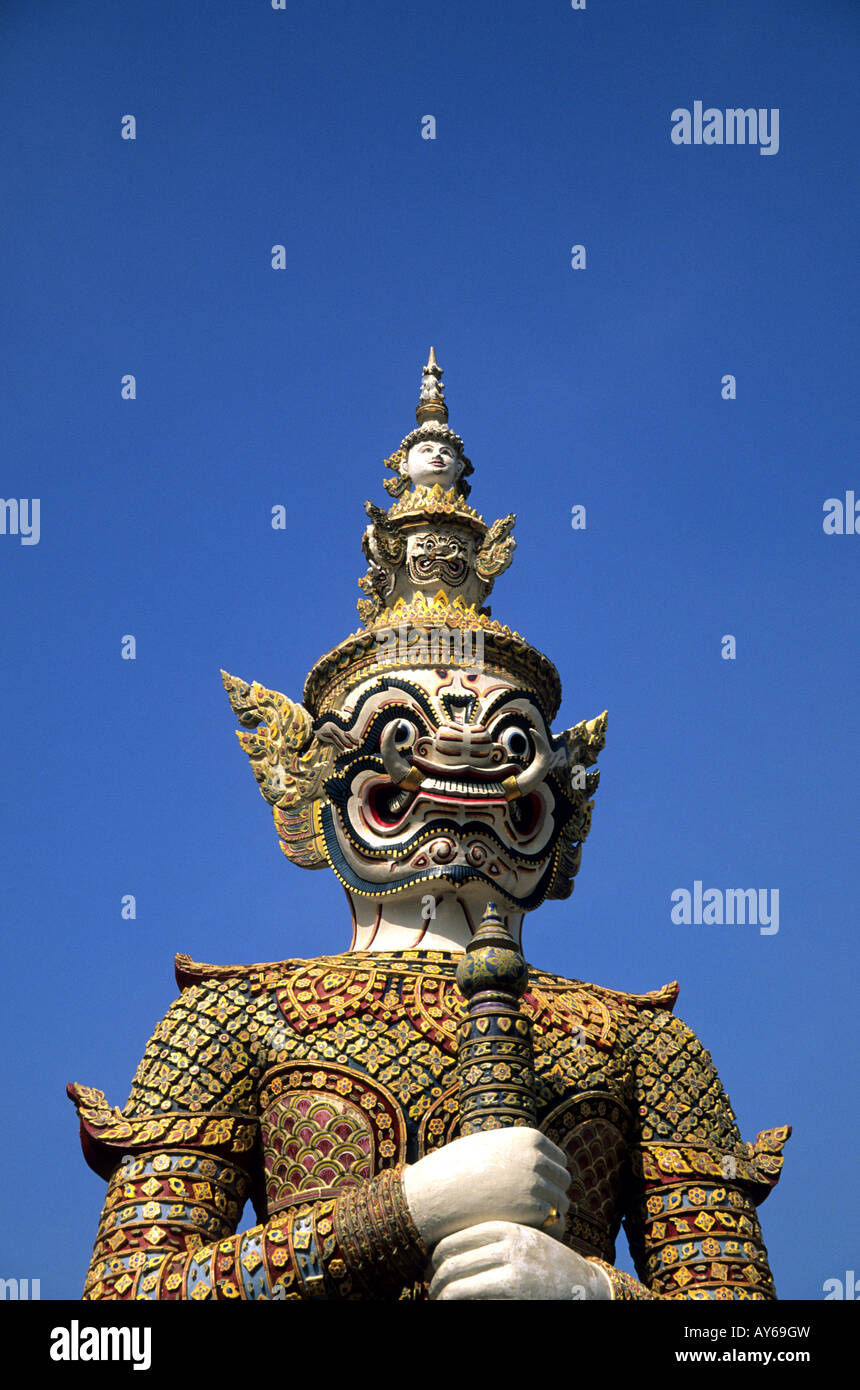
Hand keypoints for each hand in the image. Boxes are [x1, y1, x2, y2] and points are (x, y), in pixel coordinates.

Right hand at [402, 1127, 569, 1246]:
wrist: (435, 1193)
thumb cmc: (456, 1170)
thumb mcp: (489, 1146)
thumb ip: (514, 1151)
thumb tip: (534, 1162)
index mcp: (529, 1138)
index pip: (558, 1160)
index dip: (547, 1177)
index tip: (531, 1192)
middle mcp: (537, 1157)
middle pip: (563, 1181)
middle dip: (550, 1195)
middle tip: (529, 1212)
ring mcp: (537, 1182)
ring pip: (561, 1204)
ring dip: (548, 1215)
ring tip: (525, 1224)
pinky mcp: (534, 1209)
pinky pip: (555, 1223)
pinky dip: (545, 1231)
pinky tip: (526, 1234)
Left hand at [429, 1221, 612, 1300]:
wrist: (582, 1284)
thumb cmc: (544, 1260)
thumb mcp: (519, 1238)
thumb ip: (490, 1237)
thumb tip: (439, 1250)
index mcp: (503, 1227)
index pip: (451, 1240)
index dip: (433, 1258)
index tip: (429, 1269)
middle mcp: (507, 1246)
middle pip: (449, 1263)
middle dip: (433, 1280)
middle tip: (431, 1289)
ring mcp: (512, 1272)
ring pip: (456, 1287)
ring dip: (441, 1297)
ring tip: (438, 1301)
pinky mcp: (515, 1294)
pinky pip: (473, 1300)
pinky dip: (459, 1305)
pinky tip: (457, 1307)